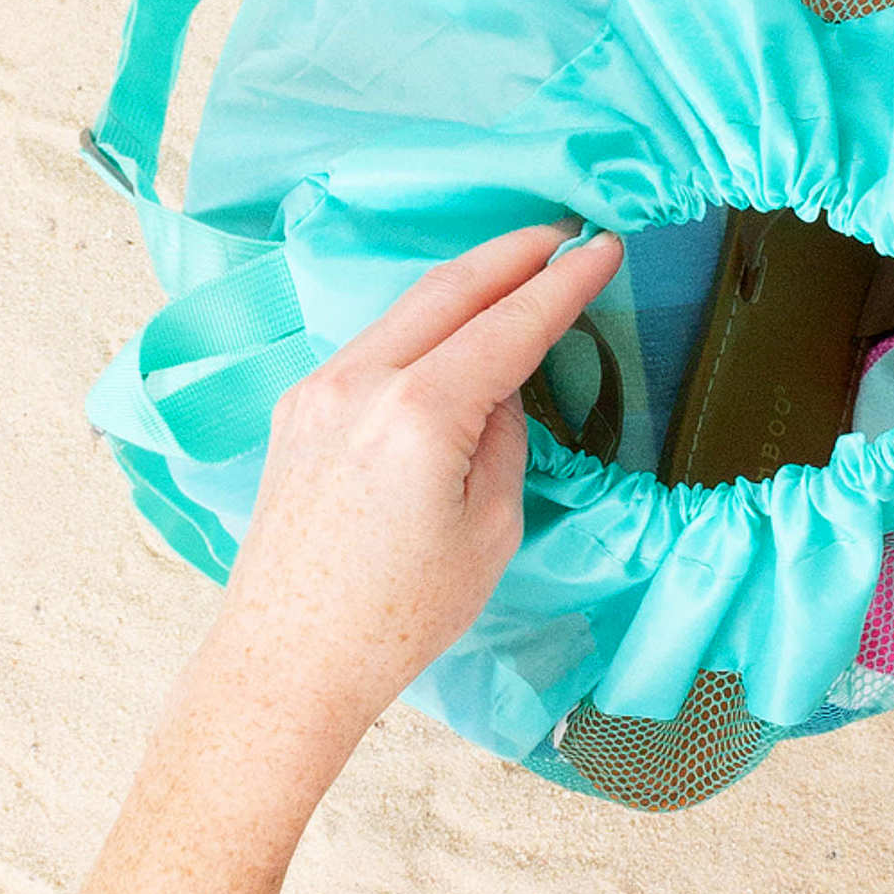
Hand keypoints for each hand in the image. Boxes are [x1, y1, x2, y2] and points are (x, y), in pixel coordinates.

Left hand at [185, 221, 622, 795]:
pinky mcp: (298, 408)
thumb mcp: (490, 530)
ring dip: (468, 281)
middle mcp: (361, 381)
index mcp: (420, 412)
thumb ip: (504, 439)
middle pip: (450, 287)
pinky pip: (376, 342)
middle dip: (515, 253)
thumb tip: (498, 390)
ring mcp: (320, 389)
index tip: (605, 246)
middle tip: (566, 232)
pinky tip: (454, 326)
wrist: (287, 660)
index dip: (565, 283)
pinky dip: (425, 320)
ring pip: (408, 308)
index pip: (510, 325)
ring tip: (519, 267)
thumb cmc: (400, 616)